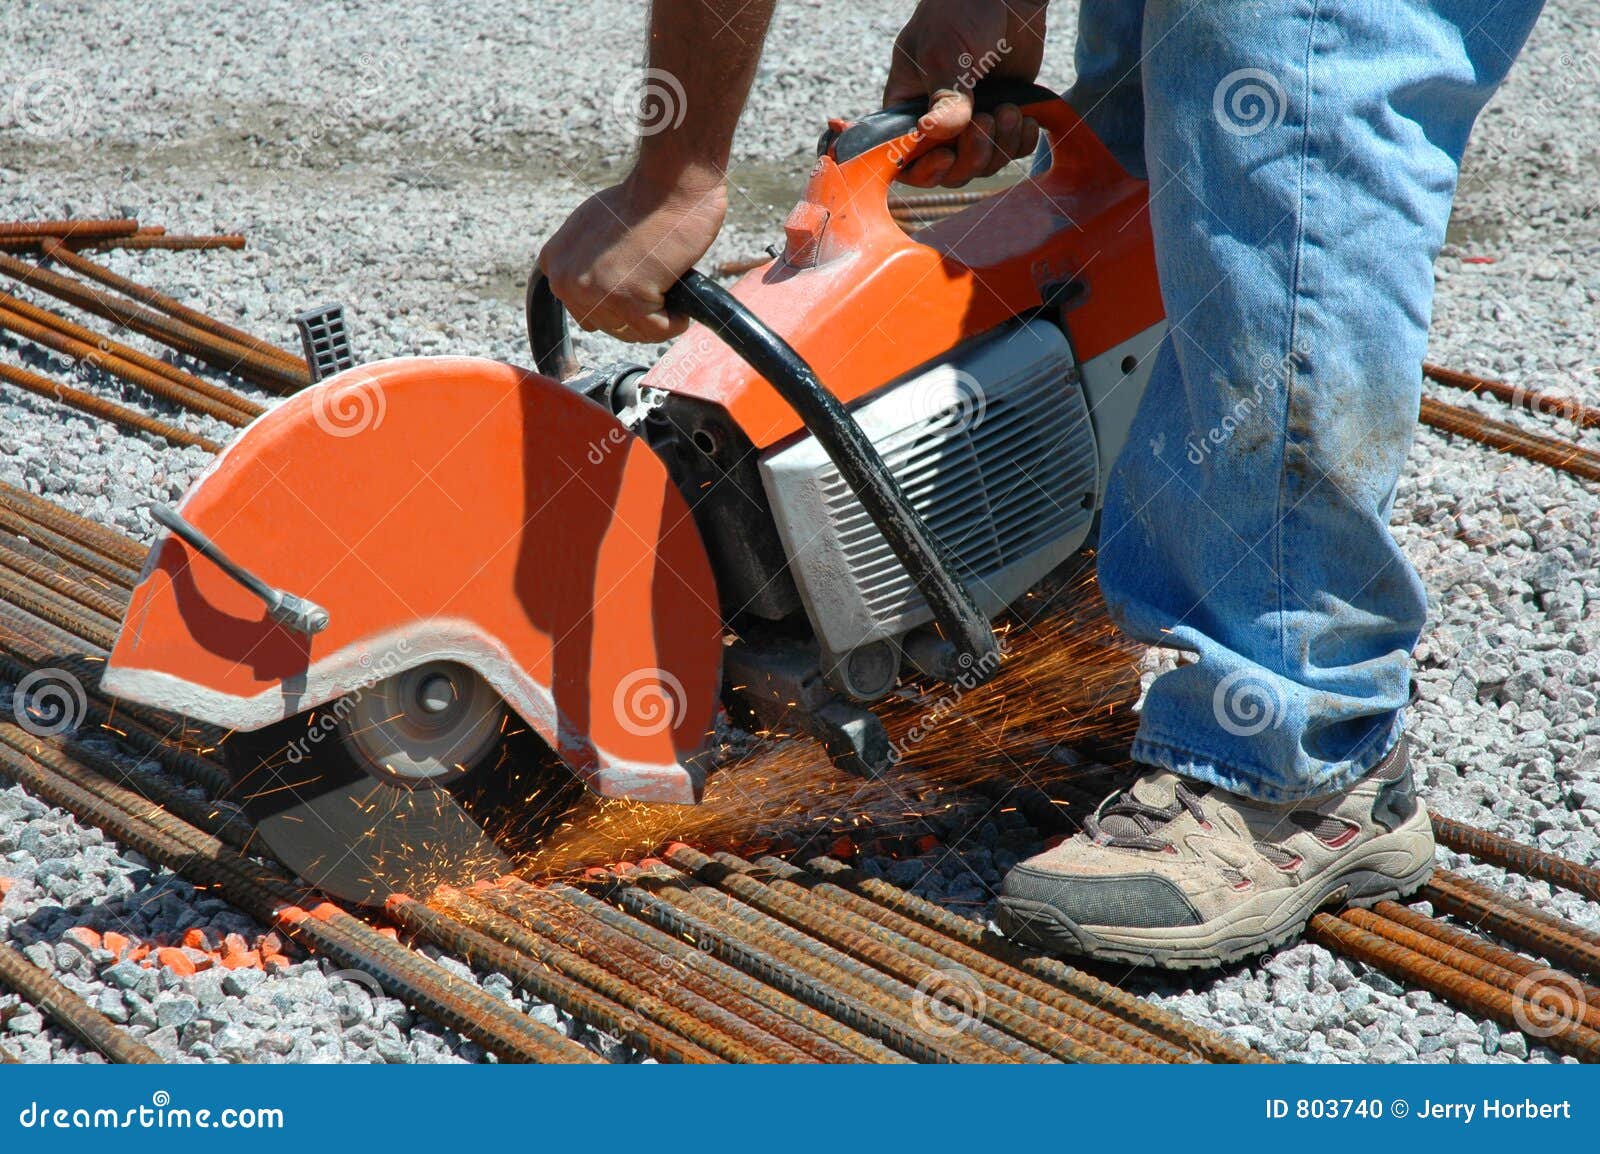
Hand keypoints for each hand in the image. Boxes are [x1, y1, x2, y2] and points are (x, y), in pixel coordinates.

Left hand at [537, 168, 726, 342]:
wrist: (669, 185)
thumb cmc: (643, 202)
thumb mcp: (592, 229)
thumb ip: (584, 261)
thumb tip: (596, 289)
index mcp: (555, 263)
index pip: (586, 310)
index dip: (619, 301)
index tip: (636, 280)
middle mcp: (566, 281)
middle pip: (610, 326)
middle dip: (640, 311)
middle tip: (656, 275)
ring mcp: (594, 292)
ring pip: (634, 332)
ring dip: (659, 314)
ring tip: (665, 276)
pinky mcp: (626, 299)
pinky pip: (657, 331)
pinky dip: (674, 319)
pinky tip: (674, 284)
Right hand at [883, 0, 1048, 187]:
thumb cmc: (960, 12)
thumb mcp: (943, 52)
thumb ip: (944, 97)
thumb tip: (936, 136)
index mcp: (908, 108)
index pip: (906, 159)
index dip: (923, 170)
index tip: (946, 156)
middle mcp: (937, 123)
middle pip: (950, 170)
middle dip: (971, 154)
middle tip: (986, 120)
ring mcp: (971, 123)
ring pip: (982, 163)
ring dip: (999, 145)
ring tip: (1009, 110)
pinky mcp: (1003, 119)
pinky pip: (1010, 151)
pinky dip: (1020, 142)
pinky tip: (1027, 118)